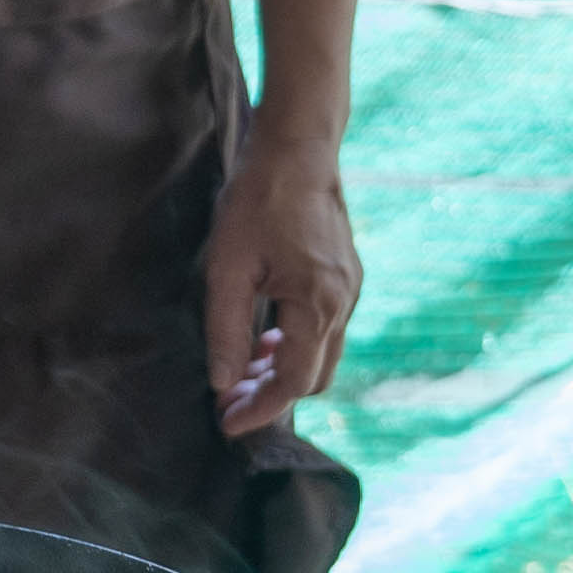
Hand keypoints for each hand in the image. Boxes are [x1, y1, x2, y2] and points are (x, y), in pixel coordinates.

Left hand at [205, 105, 362, 433]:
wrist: (298, 148)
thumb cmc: (257, 202)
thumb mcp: (228, 268)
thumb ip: (226, 331)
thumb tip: (222, 383)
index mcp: (317, 304)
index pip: (294, 382)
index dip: (260, 410)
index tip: (227, 424)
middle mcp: (344, 303)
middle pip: (314, 377)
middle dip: (271, 396)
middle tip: (227, 400)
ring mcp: (351, 289)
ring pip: (322, 355)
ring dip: (282, 371)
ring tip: (240, 370)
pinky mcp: (347, 277)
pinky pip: (325, 330)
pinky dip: (295, 345)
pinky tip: (263, 336)